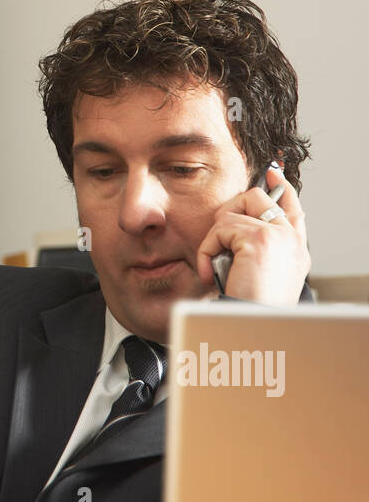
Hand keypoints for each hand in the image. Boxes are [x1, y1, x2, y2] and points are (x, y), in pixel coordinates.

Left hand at [196, 163, 309, 304]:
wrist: (253, 327)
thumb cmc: (250, 309)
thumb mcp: (260, 277)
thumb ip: (258, 250)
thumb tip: (239, 226)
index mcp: (296, 250)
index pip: (292, 207)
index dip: (282, 188)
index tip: (273, 174)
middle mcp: (292, 240)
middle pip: (257, 197)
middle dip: (229, 211)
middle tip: (218, 238)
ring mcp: (278, 236)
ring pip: (231, 213)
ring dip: (214, 240)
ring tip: (214, 267)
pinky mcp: (258, 239)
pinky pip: (219, 229)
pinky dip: (205, 251)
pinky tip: (208, 273)